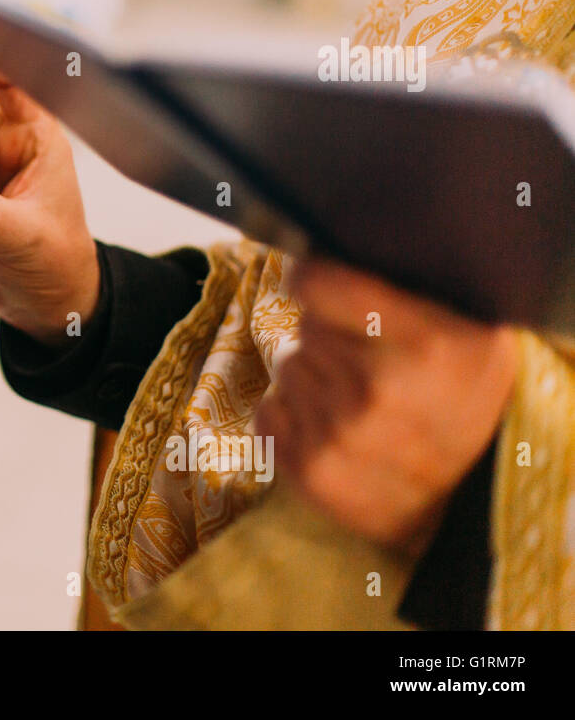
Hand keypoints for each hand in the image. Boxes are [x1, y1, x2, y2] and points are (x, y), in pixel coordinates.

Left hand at [258, 259, 517, 553]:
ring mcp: (339, 435)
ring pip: (287, 366)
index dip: (314, 280)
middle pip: (305, 325)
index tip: (320, 286)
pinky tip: (333, 427)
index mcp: (423, 342)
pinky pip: (269, 411)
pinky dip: (293, 414)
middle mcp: (376, 389)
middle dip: (330, 336)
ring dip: (313, 377)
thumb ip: (404, 285)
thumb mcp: (472, 327)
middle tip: (369, 360)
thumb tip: (321, 246)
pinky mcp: (310, 471)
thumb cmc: (464, 394)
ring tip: (358, 399)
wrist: (470, 495)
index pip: (313, 282)